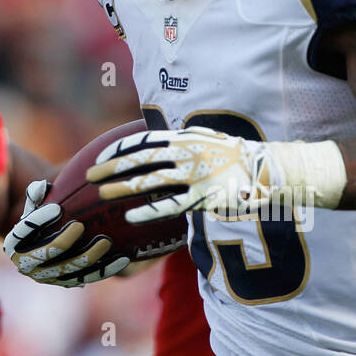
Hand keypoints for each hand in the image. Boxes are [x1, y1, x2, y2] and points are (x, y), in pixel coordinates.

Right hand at [2, 179, 130, 286]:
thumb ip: (37, 193)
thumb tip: (42, 187)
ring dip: (89, 256)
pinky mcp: (69, 282)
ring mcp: (49, 277)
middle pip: (48, 253)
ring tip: (106, 241)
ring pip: (71, 269)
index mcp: (14, 244)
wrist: (49, 234)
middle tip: (80, 225)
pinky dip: (106, 269)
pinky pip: (89, 277)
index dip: (39, 221)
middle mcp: (27, 265)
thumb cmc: (43, 212)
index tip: (56, 208)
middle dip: (64, 241)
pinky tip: (123, 257)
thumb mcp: (36, 202)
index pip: (25, 232)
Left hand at [86, 127, 275, 222]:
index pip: (144, 141)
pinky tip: (131, 217)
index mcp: (185, 138)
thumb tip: (156, 143)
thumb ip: (181, 142)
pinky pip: (171, 205)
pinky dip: (149, 212)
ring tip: (102, 194)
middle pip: (141, 159)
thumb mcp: (206, 139)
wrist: (265, 169)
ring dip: (124, 187)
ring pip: (151, 181)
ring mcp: (195, 175)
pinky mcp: (204, 197)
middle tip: (90, 175)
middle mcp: (187, 153)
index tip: (99, 156)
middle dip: (113, 167)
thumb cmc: (232, 155)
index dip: (120, 149)